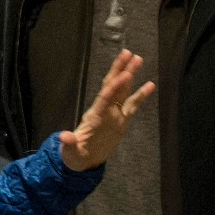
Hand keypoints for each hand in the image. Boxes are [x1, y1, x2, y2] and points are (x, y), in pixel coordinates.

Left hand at [59, 49, 156, 170]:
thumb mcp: (71, 152)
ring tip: (138, 59)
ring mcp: (114, 114)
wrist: (83, 160)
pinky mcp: (122, 120)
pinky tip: (151, 84)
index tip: (124, 75)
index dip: (114, 87)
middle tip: (130, 53)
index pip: (105, 98)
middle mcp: (105, 111)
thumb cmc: (75, 155)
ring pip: (123, 91)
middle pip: (114, 87)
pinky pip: (132, 105)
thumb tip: (64, 137)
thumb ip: (69, 144)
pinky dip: (141, 95)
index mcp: (94, 117)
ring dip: (130, 75)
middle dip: (121, 71)